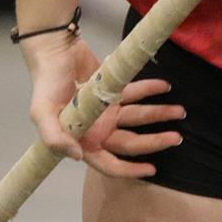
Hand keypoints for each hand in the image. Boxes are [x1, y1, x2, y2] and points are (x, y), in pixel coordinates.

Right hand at [21, 32, 184, 178]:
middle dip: (154, 141)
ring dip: (160, 114)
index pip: (109, 164)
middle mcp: (99, 129)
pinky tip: (165, 86)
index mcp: (83, 140)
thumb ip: (55, 138)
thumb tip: (77, 156)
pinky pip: (138, 92)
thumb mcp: (41, 113)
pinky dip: (152, 89)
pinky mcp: (116, 91)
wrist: (54, 52)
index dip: (129, 170)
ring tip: (180, 112)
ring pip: (139, 117)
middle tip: (176, 138)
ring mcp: (109, 111)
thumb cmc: (46, 85)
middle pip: (131, 142)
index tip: (152, 169)